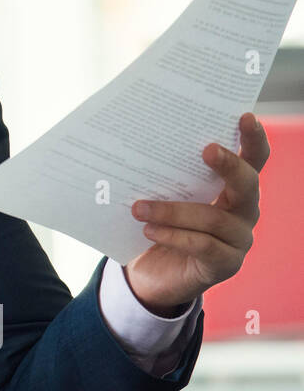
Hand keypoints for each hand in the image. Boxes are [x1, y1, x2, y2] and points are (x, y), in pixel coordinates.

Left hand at [125, 112, 269, 314]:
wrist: (152, 274)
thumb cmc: (158, 225)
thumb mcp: (161, 196)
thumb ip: (162, 175)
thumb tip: (136, 141)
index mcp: (232, 189)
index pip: (253, 160)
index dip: (253, 139)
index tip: (245, 116)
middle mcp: (244, 212)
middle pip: (247, 185)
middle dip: (228, 165)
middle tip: (205, 150)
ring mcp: (238, 240)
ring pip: (213, 217)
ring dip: (172, 210)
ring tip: (139, 207)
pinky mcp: (225, 264)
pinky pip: (202, 245)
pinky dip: (173, 235)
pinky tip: (149, 231)